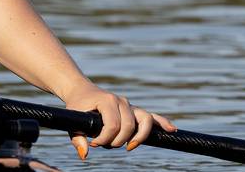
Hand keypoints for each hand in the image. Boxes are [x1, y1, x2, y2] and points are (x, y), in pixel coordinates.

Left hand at [60, 82, 175, 159]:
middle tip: (107, 145)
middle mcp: (121, 101)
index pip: (113, 124)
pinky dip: (162, 122)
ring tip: (130, 146)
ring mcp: (130, 105)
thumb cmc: (78, 106)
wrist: (82, 91)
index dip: (105, 139)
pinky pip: (152, 117)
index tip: (95, 144)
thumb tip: (85, 154)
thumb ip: (77, 138)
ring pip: (145, 120)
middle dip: (119, 141)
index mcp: (107, 100)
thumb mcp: (73, 120)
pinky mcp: (135, 110)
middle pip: (129, 125)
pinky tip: (171, 130)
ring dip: (140, 136)